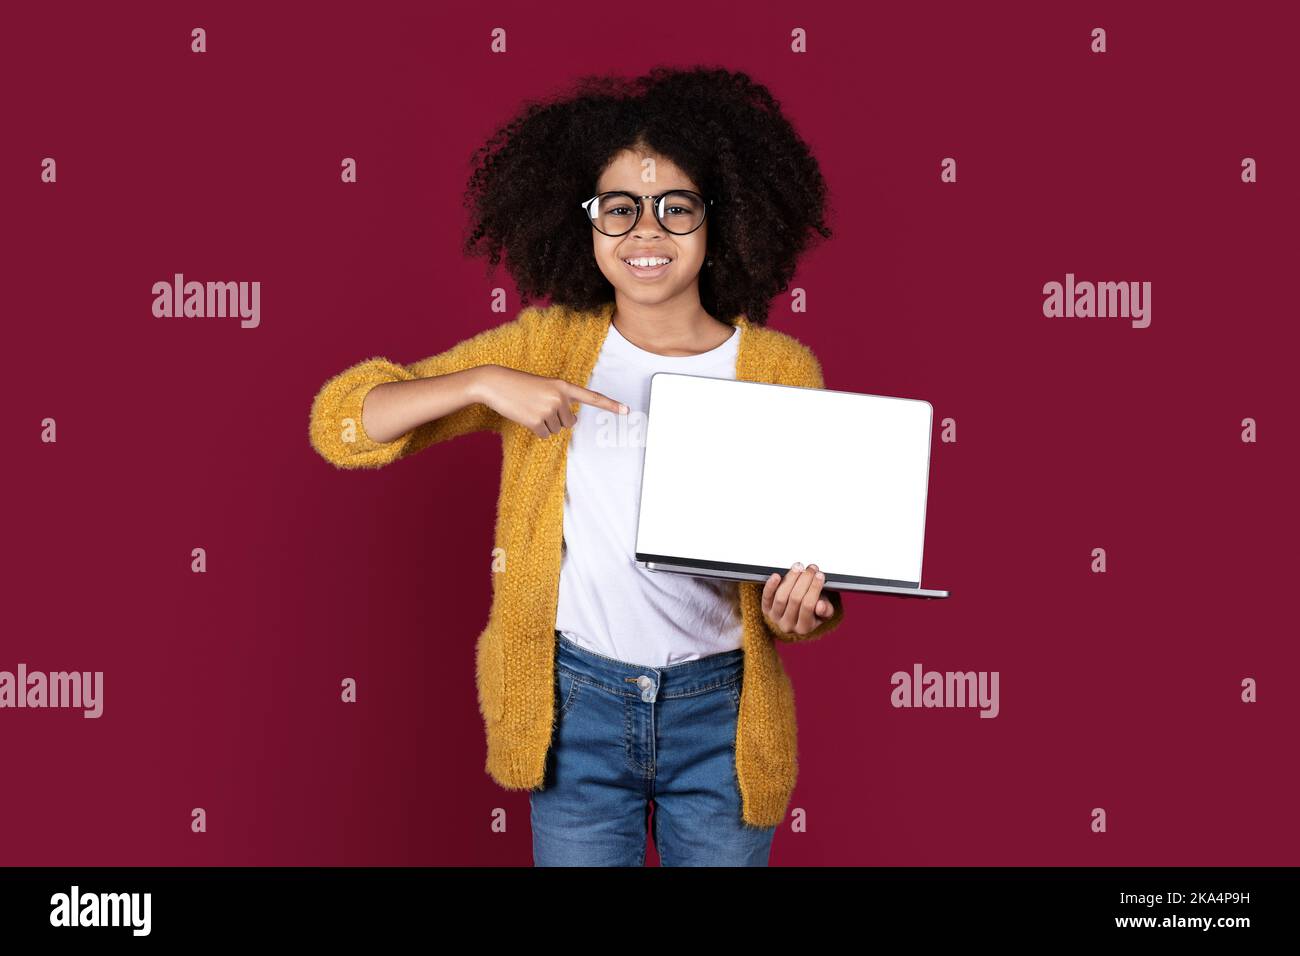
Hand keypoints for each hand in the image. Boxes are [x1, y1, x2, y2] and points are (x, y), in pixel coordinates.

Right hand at [472, 366, 626, 438]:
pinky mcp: (536, 420)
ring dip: (544, 424)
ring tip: (530, 409)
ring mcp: (548, 409)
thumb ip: (560, 399)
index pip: (591, 397)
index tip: (626, 411)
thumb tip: (570, 423)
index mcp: (563, 385)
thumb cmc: (519, 385)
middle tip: (540, 407)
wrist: (495, 382)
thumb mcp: (544, 387)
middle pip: (570, 422)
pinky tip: (525, 417)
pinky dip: (536, 430)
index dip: (610, 405)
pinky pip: (545, 435)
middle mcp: (559, 397)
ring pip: (557, 429)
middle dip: (557, 420)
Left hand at [762, 562, 835, 635]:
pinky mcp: (765, 609)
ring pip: (781, 597)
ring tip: (798, 568)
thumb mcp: (824, 613)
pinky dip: (771, 585)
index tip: (820, 575)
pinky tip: (777, 576)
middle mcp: (788, 625)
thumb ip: (826, 610)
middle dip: (805, 580)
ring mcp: (775, 618)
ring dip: (790, 579)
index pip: (808, 606)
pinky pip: (766, 596)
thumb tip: (821, 605)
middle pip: (795, 599)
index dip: (814, 588)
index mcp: (804, 628)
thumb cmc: (811, 612)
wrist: (796, 615)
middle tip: (811, 569)